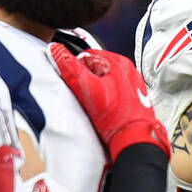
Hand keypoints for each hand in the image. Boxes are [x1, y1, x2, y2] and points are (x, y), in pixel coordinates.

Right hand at [50, 43, 169, 161]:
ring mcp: (133, 86)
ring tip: (98, 107)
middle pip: (96, 70)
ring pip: (105, 83)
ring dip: (98, 92)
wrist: (135, 139)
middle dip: (88, 82)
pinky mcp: (135, 100)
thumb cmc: (115, 118)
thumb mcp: (87, 89)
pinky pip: (115, 95)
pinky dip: (108, 102)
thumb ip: (70, 68)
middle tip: (88, 98)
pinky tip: (107, 112)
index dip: (77, 72)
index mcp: (119, 62)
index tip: (78, 85)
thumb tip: (57, 51)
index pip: (86, 57)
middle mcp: (129, 71)